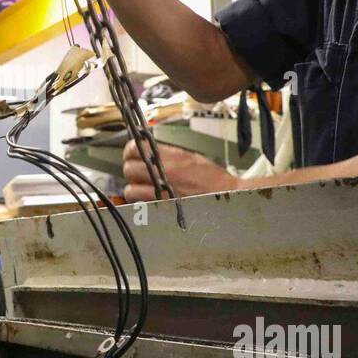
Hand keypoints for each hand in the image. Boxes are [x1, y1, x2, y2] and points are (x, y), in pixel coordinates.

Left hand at [122, 140, 238, 201]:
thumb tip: (148, 152)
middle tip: (140, 175)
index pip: (134, 149)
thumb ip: (168, 155)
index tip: (133, 155)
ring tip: (146, 190)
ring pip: (130, 190)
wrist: (228, 196)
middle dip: (132, 172)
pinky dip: (142, 204)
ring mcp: (162, 193)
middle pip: (128, 169)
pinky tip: (151, 202)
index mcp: (171, 157)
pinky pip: (141, 206)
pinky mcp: (163, 209)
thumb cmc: (212, 178)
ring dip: (135, 190)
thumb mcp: (190, 158)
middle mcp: (164, 173)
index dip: (131, 152)